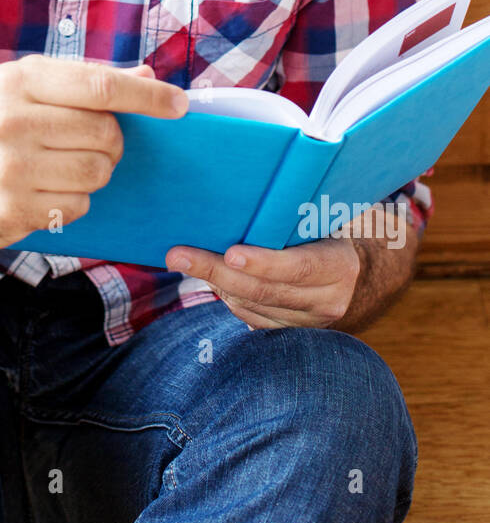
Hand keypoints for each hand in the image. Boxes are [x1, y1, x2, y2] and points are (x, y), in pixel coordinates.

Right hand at [0, 57, 186, 251]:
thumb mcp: (21, 88)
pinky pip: (77, 208)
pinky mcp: (10, 212)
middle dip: (112, 143)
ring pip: (96, 174)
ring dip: (95, 174)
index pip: (100, 86)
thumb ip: (82, 81)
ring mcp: (9, 171)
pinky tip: (44, 193)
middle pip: (105, 134)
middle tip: (93, 145)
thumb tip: (146, 77)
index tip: (179, 105)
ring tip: (64, 169)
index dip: (147, 97)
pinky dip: (74, 203)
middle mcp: (11, 123)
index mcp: (17, 81)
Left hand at [164, 232, 361, 328]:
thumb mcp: (321, 217)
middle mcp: (328, 300)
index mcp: (339, 265)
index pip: (300, 267)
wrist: (344, 268)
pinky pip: (249, 318)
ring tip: (182, 260)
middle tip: (178, 255)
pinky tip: (205, 274)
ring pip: (251, 307)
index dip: (265, 262)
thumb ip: (295, 213)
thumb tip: (248, 190)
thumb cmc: (323, 228)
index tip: (231, 253)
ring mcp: (308, 322)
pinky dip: (225, 295)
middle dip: (216, 271)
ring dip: (215, 283)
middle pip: (265, 291)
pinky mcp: (288, 333)